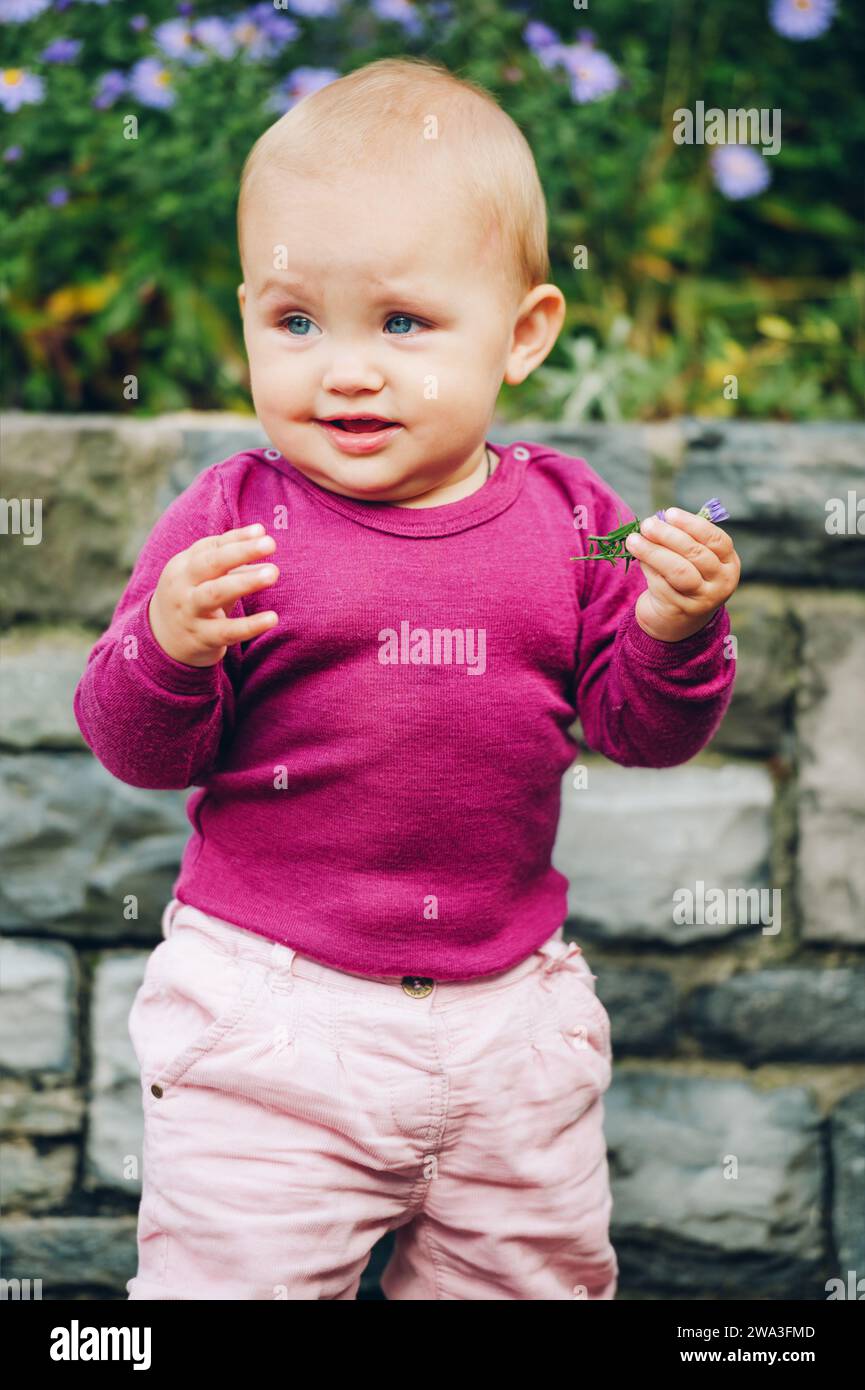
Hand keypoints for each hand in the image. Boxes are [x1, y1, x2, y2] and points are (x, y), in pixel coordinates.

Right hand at [148, 524, 279, 666]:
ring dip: (245, 582)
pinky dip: (250, 625)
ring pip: (215, 593)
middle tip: (270, 544)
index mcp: (184, 565)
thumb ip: (233, 563)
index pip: (212, 547)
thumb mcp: (205, 578)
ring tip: (273, 573)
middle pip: (210, 563)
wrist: (163, 640)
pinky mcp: (201, 638)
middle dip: (240, 552)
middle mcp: (183, 586)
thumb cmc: (194, 599)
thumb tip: (264, 542)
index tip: (262, 531)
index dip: (237, 538)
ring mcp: (190, 612)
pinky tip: (272, 619)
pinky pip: (227, 631)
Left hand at [624, 508, 740, 642]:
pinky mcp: (680, 610)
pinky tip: (638, 558)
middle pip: (696, 554)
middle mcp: (721, 583)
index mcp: (729, 564)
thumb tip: (656, 521)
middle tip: (647, 524)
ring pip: (678, 571)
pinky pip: (661, 584)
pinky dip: (648, 568)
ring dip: (654, 552)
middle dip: (668, 535)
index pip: (716, 540)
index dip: (692, 524)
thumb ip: (682, 540)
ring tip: (633, 540)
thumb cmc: (686, 579)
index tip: (669, 513)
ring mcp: (702, 600)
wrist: (677, 621)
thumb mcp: (694, 560)